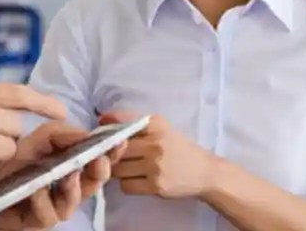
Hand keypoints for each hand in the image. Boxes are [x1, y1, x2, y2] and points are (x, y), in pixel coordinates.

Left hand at [0, 121, 125, 229]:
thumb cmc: (13, 161)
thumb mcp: (36, 140)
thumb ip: (60, 133)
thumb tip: (84, 133)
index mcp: (72, 167)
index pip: (98, 161)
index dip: (112, 153)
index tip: (120, 141)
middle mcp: (67, 190)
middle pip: (92, 185)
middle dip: (99, 173)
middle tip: (99, 161)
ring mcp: (52, 207)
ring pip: (73, 203)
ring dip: (72, 188)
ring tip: (68, 172)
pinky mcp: (35, 221)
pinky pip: (47, 215)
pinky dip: (43, 200)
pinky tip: (36, 188)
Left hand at [102, 111, 217, 198]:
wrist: (205, 172)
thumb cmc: (178, 148)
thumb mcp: (162, 128)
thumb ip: (136, 124)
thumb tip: (103, 120)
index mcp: (156, 125)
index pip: (123, 122)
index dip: (107, 127)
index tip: (101, 128)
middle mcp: (155, 143)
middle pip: (116, 149)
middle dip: (111, 154)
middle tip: (114, 156)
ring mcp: (155, 165)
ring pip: (118, 169)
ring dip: (118, 171)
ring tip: (128, 168)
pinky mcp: (156, 185)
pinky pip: (126, 186)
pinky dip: (127, 184)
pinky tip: (136, 179)